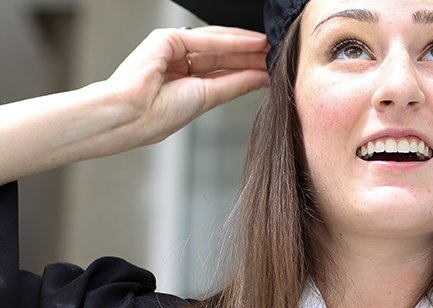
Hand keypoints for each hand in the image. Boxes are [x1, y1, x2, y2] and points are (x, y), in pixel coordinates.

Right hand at [103, 26, 269, 151]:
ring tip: (269, 46)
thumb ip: (235, 84)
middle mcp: (178, 66)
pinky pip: (204, 38)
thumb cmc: (158, 117)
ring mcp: (171, 51)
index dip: (247, 68)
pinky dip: (231, 40)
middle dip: (249, 55)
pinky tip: (253, 42)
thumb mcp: (208, 98)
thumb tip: (261, 78)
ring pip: (216, 44)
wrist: (131, 115)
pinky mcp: (165, 39)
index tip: (270, 68)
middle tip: (275, 54)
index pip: (222, 71)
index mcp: (183, 84)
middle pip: (222, 56)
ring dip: (245, 45)